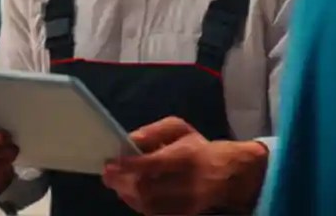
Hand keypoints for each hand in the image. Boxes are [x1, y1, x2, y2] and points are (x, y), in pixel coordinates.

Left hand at [101, 117, 270, 214]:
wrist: (228, 175)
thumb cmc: (198, 149)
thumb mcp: (180, 129)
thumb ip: (154, 131)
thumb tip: (130, 140)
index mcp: (186, 157)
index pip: (152, 164)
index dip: (128, 165)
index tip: (110, 163)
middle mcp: (187, 183)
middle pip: (146, 189)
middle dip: (122, 183)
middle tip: (107, 175)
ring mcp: (186, 204)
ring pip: (148, 205)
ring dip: (127, 195)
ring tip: (116, 183)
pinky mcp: (183, 215)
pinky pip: (154, 214)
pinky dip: (137, 205)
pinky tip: (130, 194)